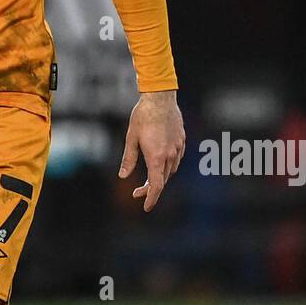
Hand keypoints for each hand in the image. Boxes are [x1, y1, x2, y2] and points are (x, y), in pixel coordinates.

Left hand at [118, 90, 184, 211]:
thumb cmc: (142, 116)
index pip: (156, 186)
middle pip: (163, 180)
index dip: (151, 199)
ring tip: (148, 178)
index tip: (146, 207)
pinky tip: (160, 161)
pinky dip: (168, 166)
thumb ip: (129, 159)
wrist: (160, 97)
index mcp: (156, 156)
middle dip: (151, 189)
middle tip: (137, 192)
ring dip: (160, 177)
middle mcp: (169, 155)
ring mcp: (178, 147)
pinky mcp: (182, 140)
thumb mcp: (131, 138)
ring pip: (171, 170)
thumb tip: (123, 176)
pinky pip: (176, 159)